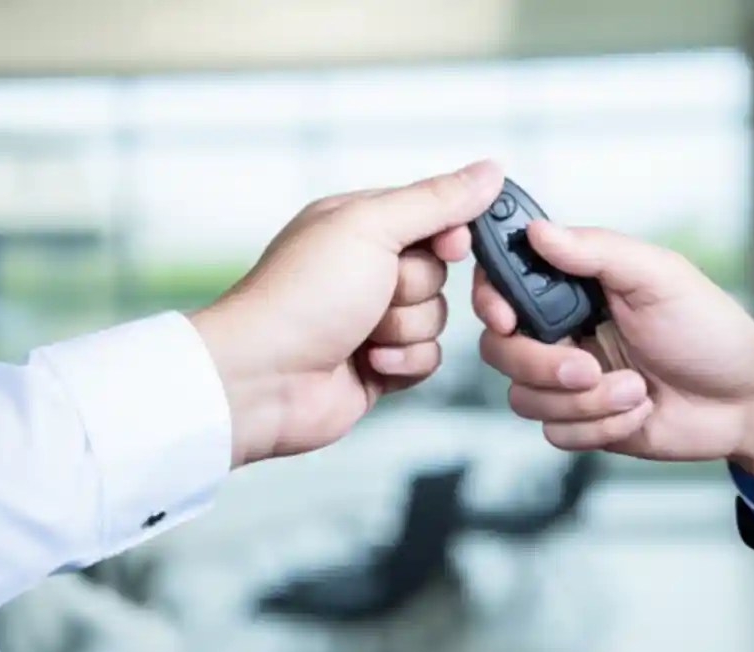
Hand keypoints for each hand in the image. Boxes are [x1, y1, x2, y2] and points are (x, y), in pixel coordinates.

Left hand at [191, 160, 503, 466]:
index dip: (449, 234)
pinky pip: (428, 358)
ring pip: (436, 318)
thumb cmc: (300, 296)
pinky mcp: (379, 363)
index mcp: (358, 224)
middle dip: (414, 289)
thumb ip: (436, 201)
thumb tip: (489, 171)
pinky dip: (403, 362)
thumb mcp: (371, 227)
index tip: (446, 245)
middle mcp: (365, 268)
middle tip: (377, 293)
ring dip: (405, 329)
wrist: (263, 379)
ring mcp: (371, 318)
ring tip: (362, 333)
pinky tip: (367, 362)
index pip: (434, 215)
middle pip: (439, 271)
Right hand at [472, 221, 753, 475]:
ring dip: (585, 402)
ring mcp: (569, 380)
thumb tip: (538, 230)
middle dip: (542, 365)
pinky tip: (638, 411)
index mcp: (575, 288)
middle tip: (589, 367)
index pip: (504, 284)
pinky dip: (601, 427)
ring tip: (637, 390)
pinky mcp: (582, 423)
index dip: (489, 299)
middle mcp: (563, 332)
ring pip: (524, 398)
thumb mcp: (659, 276)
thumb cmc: (711, 331)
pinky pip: (555, 433)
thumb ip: (597, 251)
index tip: (506, 316)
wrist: (745, 401)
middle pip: (500, 350)